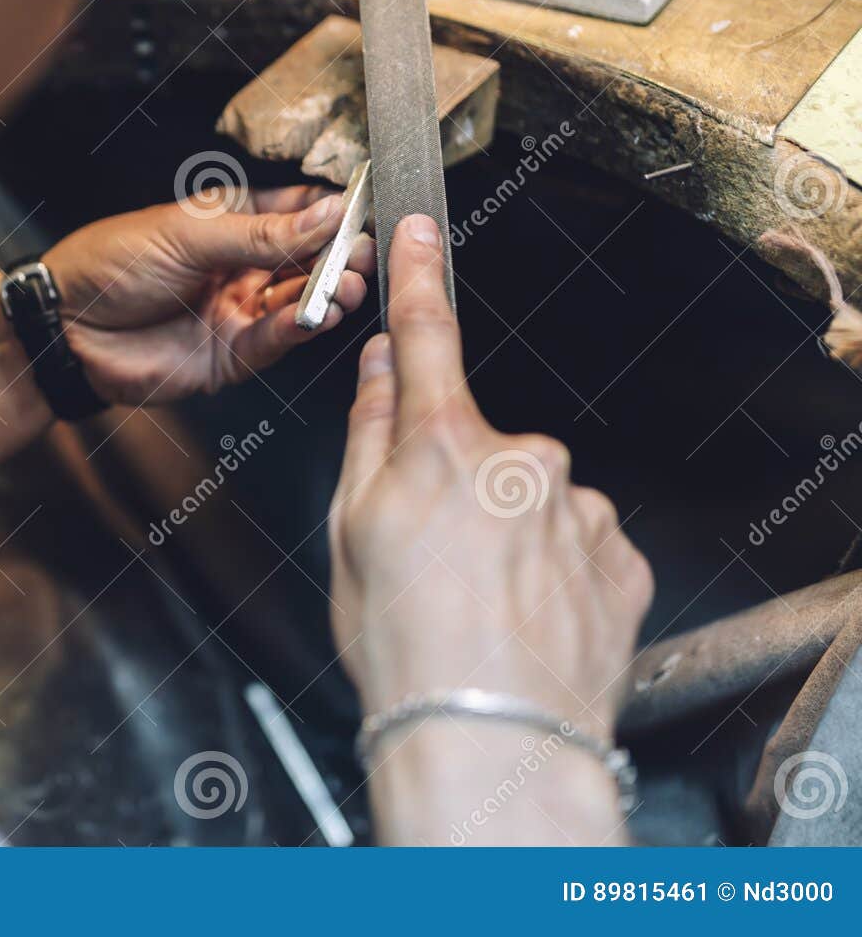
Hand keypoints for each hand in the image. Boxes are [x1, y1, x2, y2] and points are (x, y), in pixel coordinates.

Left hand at [45, 186, 372, 404]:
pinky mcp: (232, 356)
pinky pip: (277, 341)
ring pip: (300, 302)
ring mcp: (240, 312)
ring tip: (345, 285)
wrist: (62, 327)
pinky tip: (318, 314)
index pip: (299, 212)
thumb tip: (328, 212)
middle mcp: (243, 268)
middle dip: (341, 255)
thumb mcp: (187, 233)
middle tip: (362, 253)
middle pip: (310, 260)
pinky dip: (301, 328)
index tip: (366, 208)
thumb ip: (261, 232)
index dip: (334, 210)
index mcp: (231, 223)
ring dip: (328, 293)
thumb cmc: (109, 264)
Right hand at [330, 215, 652, 842]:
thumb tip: (377, 371)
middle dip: (454, 487)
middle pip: (478, 447)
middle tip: (426, 563)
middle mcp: (523, 462)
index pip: (425, 337)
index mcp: (444, 447)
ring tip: (477, 608)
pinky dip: (549, 572)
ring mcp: (580, 510)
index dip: (418, 278)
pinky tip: (522, 619)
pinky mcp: (621, 559)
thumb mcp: (350, 534)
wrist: (494, 741)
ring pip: (531, 500)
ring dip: (505, 536)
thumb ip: (369, 436)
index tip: (421, 230)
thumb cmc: (408, 649)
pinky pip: (575, 544)